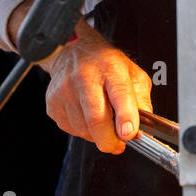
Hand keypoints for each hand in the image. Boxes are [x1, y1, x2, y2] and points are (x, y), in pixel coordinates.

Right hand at [41, 24, 152, 153]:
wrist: (73, 51)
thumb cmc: (105, 65)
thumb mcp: (132, 74)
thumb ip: (141, 101)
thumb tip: (142, 130)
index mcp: (111, 68)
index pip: (120, 94)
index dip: (125, 116)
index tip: (129, 134)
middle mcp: (85, 77)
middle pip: (96, 119)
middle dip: (110, 140)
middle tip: (118, 144)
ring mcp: (65, 90)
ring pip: (83, 129)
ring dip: (97, 136)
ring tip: (103, 124)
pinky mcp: (52, 102)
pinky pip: (70, 129)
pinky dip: (83, 131)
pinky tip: (87, 117)